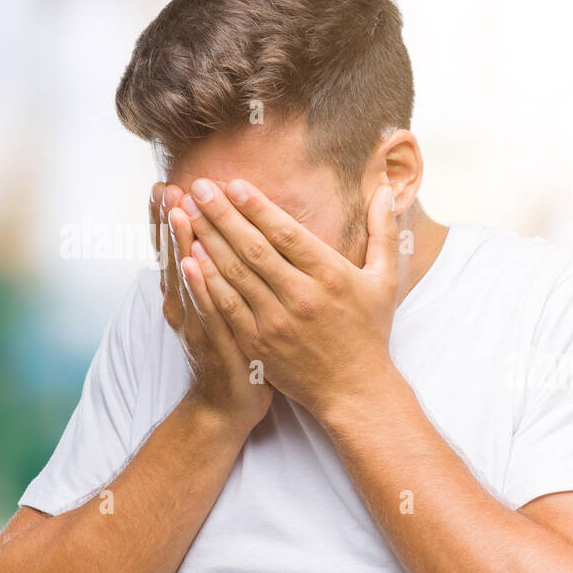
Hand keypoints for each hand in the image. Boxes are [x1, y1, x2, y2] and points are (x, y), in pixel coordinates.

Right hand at [149, 182, 273, 432]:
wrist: (225, 409)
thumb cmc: (233, 354)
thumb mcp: (226, 310)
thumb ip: (222, 276)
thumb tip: (224, 239)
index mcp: (189, 296)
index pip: (176, 250)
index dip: (167, 220)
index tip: (164, 184)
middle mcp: (185, 307)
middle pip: (174, 257)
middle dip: (169, 222)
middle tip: (166, 186)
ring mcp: (196, 326)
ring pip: (185, 279)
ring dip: (179, 244)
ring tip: (175, 211)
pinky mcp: (212, 345)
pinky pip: (205, 311)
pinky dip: (197, 287)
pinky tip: (191, 265)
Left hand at [176, 176, 400, 417]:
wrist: (356, 389)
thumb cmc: (370, 331)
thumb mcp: (385, 280)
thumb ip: (384, 231)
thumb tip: (384, 189)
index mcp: (332, 276)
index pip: (287, 234)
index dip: (257, 207)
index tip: (233, 184)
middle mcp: (303, 296)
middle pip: (254, 248)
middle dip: (222, 214)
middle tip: (198, 186)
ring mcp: (278, 322)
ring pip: (235, 274)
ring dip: (208, 240)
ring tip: (187, 213)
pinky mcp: (260, 344)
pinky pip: (228, 306)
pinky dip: (207, 280)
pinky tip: (190, 257)